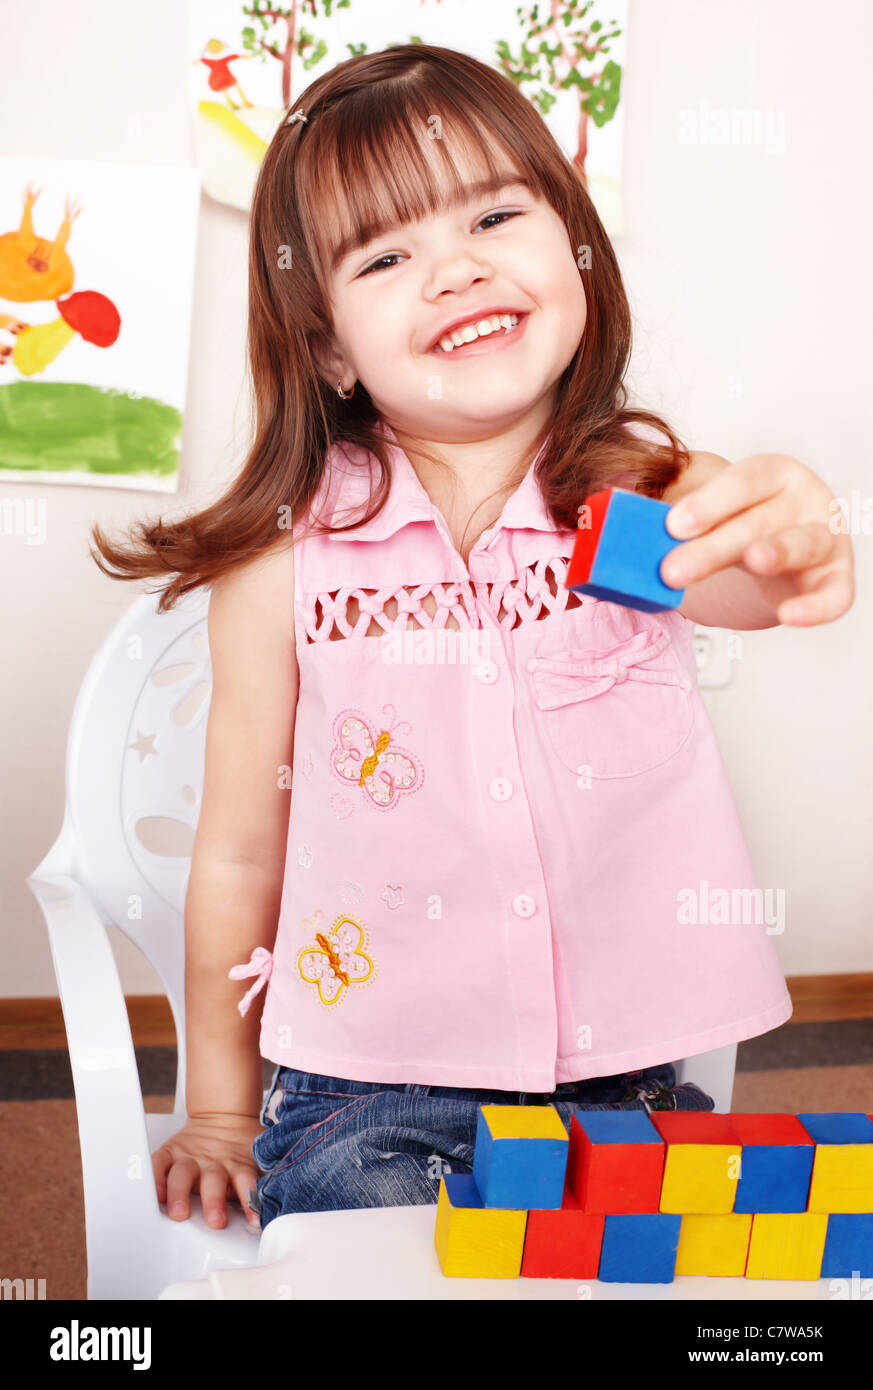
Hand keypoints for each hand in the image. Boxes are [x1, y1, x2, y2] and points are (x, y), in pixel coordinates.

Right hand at [152, 1112, 264, 1229]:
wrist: (224, 1116)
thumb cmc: (241, 1149)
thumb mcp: (257, 1159)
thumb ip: (266, 1177)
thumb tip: (287, 1196)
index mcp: (238, 1164)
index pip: (247, 1182)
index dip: (251, 1199)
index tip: (256, 1220)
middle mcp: (213, 1163)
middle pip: (213, 1181)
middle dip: (214, 1202)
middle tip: (216, 1221)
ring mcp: (190, 1158)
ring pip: (183, 1174)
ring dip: (180, 1194)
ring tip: (180, 1213)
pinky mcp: (171, 1154)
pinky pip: (158, 1164)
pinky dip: (154, 1178)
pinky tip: (155, 1193)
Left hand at [661, 453, 854, 625]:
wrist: (781, 554)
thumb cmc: (744, 526)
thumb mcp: (715, 515)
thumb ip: (680, 523)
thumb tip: (625, 536)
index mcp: (773, 473)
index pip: (743, 481)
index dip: (709, 502)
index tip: (672, 525)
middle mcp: (805, 499)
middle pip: (759, 520)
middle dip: (713, 547)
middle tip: (671, 570)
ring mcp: (825, 538)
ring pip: (800, 545)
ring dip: (776, 552)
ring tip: (752, 562)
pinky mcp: (836, 579)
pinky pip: (833, 596)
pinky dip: (815, 607)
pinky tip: (790, 615)